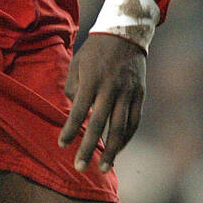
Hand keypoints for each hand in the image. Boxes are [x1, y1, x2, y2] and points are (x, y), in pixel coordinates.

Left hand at [59, 33, 145, 173]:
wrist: (126, 34)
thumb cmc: (95, 51)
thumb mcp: (77, 64)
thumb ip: (73, 89)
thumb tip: (76, 114)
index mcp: (93, 79)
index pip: (79, 110)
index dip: (70, 129)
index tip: (62, 145)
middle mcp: (112, 87)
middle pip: (100, 123)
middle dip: (89, 148)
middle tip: (80, 167)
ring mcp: (129, 92)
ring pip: (121, 127)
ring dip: (112, 150)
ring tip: (103, 168)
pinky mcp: (140, 95)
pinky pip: (134, 122)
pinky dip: (126, 139)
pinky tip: (117, 151)